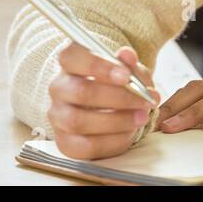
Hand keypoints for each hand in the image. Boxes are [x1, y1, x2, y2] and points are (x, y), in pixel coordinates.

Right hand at [48, 42, 160, 159]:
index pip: (72, 56)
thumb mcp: (126, 71)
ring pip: (79, 121)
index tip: (125, 75)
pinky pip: (86, 146)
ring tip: (141, 117)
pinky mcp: (65, 142)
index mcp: (70, 62)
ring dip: (116, 121)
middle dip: (117, 98)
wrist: (108, 111)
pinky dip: (112, 141)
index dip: (98, 65)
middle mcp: (59, 88)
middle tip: (143, 101)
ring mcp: (58, 116)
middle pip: (79, 91)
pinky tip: (129, 133)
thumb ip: (129, 64)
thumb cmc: (115, 85)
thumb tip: (127, 56)